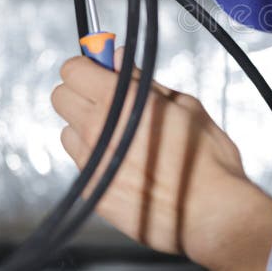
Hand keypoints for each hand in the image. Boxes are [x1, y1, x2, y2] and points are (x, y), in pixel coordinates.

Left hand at [52, 48, 271, 269]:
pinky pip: (81, 163)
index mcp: (121, 102)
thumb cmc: (206, 160)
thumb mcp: (186, 105)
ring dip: (86, 127)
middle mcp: (96, 130)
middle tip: (112, 98)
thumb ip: (146, 80)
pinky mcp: (91, 190)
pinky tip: (127, 162)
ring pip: (67, 131)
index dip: (90, 66)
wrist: (210, 212)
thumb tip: (120, 59)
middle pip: (60, 96)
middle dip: (82, 91)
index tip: (105, 69)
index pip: (73, 69)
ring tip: (122, 135)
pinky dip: (96, 157)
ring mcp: (90, 163)